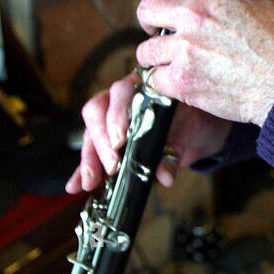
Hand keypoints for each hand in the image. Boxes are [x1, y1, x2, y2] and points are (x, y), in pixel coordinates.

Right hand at [65, 71, 232, 194]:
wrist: (198, 128)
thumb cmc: (190, 119)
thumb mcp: (187, 131)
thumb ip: (174, 149)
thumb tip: (164, 175)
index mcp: (139, 87)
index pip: (118, 93)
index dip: (115, 115)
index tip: (120, 140)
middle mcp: (119, 100)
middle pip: (97, 112)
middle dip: (101, 140)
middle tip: (112, 164)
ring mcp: (110, 121)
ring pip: (90, 133)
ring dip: (89, 158)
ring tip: (90, 181)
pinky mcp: (107, 143)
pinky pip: (90, 155)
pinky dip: (81, 171)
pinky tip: (74, 186)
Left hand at [133, 0, 273, 127]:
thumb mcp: (256, 1)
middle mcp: (196, 13)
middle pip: (147, 7)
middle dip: (151, 20)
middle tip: (159, 30)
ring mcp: (186, 48)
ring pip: (145, 49)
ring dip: (157, 56)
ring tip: (173, 62)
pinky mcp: (182, 80)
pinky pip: (154, 78)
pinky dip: (166, 82)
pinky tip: (183, 82)